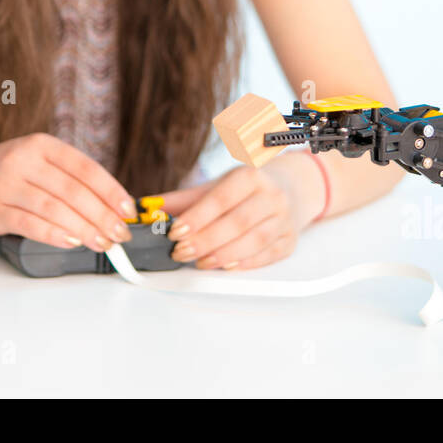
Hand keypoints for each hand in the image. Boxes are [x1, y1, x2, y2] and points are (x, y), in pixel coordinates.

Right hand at [0, 133, 134, 250]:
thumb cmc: (5, 173)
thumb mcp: (36, 161)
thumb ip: (67, 178)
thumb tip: (110, 208)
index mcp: (42, 145)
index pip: (85, 168)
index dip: (110, 190)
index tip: (128, 210)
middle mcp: (24, 160)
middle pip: (73, 191)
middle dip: (102, 216)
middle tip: (119, 234)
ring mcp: (7, 184)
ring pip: (54, 208)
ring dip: (84, 229)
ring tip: (102, 242)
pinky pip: (30, 224)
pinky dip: (55, 234)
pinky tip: (72, 242)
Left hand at [148, 163, 317, 270]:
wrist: (291, 187)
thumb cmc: (249, 188)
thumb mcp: (218, 185)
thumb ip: (185, 199)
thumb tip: (150, 208)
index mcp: (251, 176)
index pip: (221, 199)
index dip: (197, 217)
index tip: (175, 231)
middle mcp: (271, 195)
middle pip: (236, 223)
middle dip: (205, 241)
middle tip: (181, 251)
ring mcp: (284, 219)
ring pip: (254, 241)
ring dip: (223, 255)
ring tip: (199, 262)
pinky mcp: (289, 240)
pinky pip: (268, 255)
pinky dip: (245, 263)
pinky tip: (225, 267)